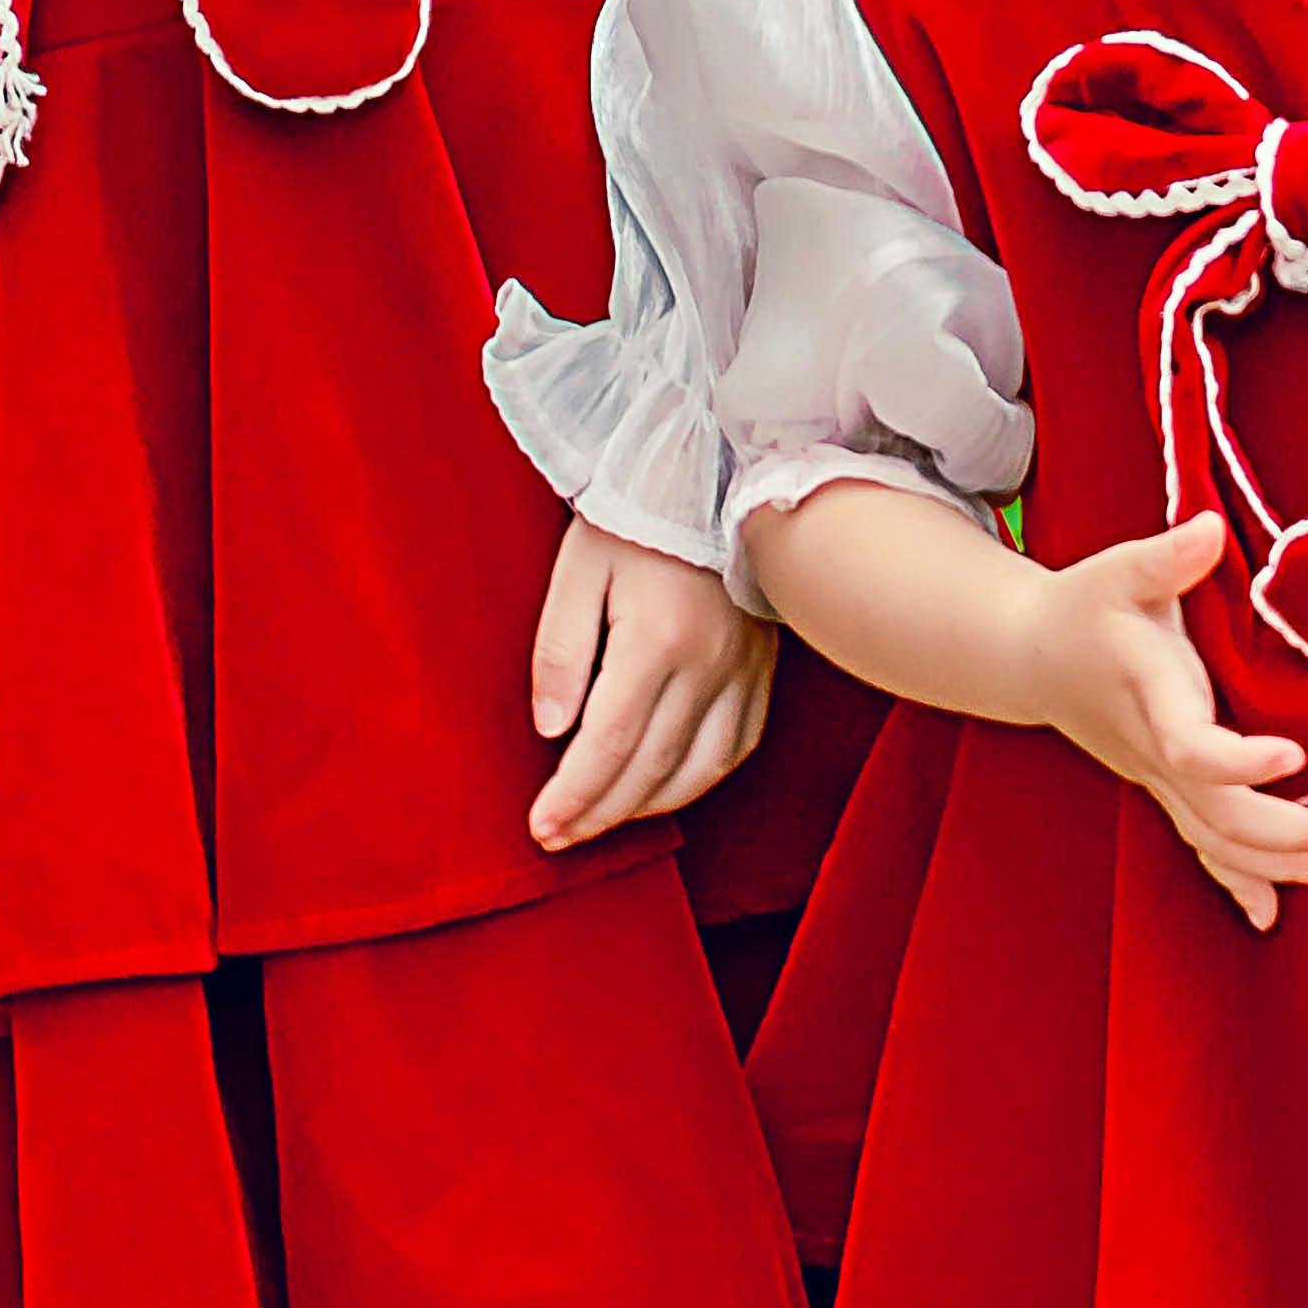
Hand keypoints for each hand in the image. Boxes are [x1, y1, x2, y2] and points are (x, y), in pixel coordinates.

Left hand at [528, 516, 776, 849]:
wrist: (713, 470)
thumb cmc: (634, 513)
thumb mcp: (576, 570)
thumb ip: (561, 652)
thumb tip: (553, 731)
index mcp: (658, 637)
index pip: (610, 743)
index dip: (575, 796)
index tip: (543, 826)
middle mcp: (710, 662)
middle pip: (653, 768)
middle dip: (600, 813)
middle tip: (558, 837)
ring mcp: (745, 668)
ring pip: (701, 769)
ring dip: (649, 807)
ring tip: (602, 818)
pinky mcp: (764, 667)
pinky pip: (739, 746)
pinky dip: (700, 779)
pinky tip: (664, 787)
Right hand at [1022, 511, 1307, 935]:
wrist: (1033, 656)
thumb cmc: (1086, 607)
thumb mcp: (1119, 568)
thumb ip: (1166, 557)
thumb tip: (1209, 530)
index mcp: (1150, 698)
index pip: (1192, 747)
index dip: (1240, 760)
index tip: (1294, 753)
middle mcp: (1154, 753)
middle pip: (1219, 815)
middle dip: (1289, 833)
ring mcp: (1159, 779)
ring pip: (1217, 841)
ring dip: (1283, 864)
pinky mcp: (1165, 788)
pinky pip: (1203, 847)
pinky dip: (1237, 881)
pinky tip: (1269, 915)